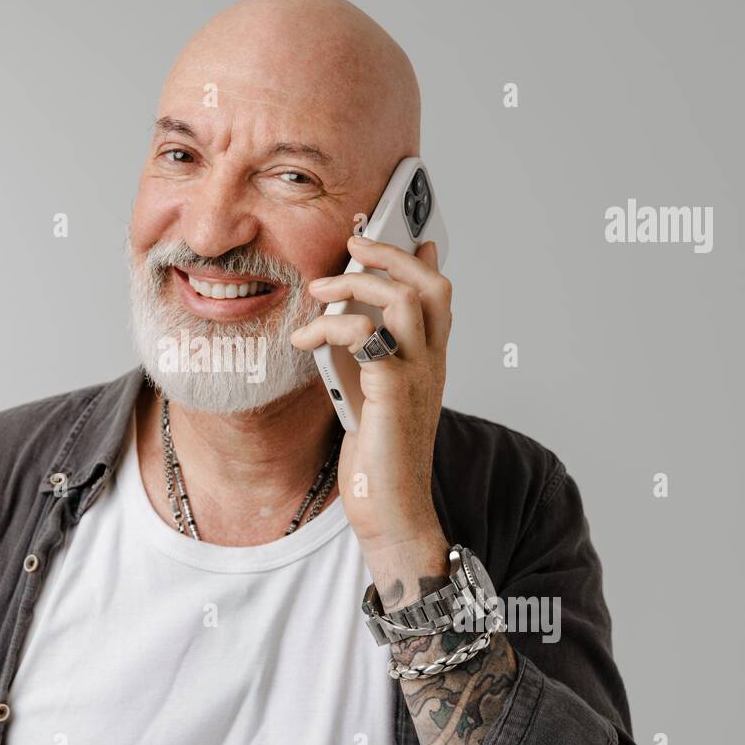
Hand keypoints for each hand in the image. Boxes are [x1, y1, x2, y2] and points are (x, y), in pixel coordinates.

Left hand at [290, 235, 452, 581]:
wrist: (389, 511)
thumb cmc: (375, 460)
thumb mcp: (367, 395)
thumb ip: (362, 357)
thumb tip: (344, 319)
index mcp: (429, 362)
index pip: (438, 295)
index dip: (418, 260)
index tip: (397, 234)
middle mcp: (432, 363)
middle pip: (430, 285)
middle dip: (390, 254)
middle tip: (354, 241)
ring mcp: (418, 376)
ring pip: (405, 300)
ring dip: (357, 282)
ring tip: (320, 287)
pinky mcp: (394, 392)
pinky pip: (366, 335)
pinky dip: (331, 325)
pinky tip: (306, 337)